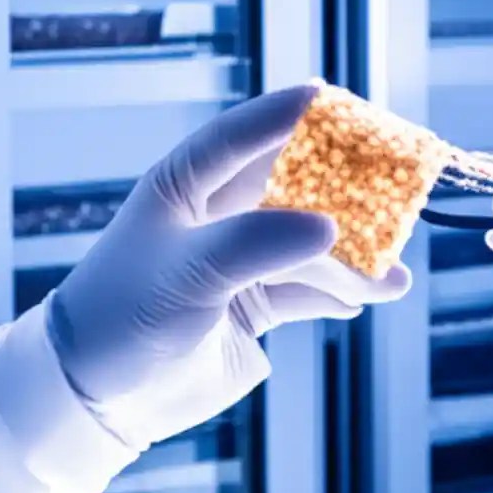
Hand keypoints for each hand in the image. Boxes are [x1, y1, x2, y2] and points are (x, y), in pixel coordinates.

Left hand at [47, 85, 410, 447]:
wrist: (100, 397)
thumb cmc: (124, 314)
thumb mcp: (189, 270)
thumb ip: (259, 243)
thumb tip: (332, 227)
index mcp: (184, 186)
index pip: (240, 136)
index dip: (283, 114)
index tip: (329, 95)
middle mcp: (216, 216)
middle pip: (291, 187)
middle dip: (342, 189)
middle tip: (392, 184)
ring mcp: (239, 262)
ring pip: (309, 246)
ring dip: (351, 260)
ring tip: (391, 279)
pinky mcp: (253, 305)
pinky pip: (309, 290)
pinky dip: (340, 294)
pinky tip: (367, 297)